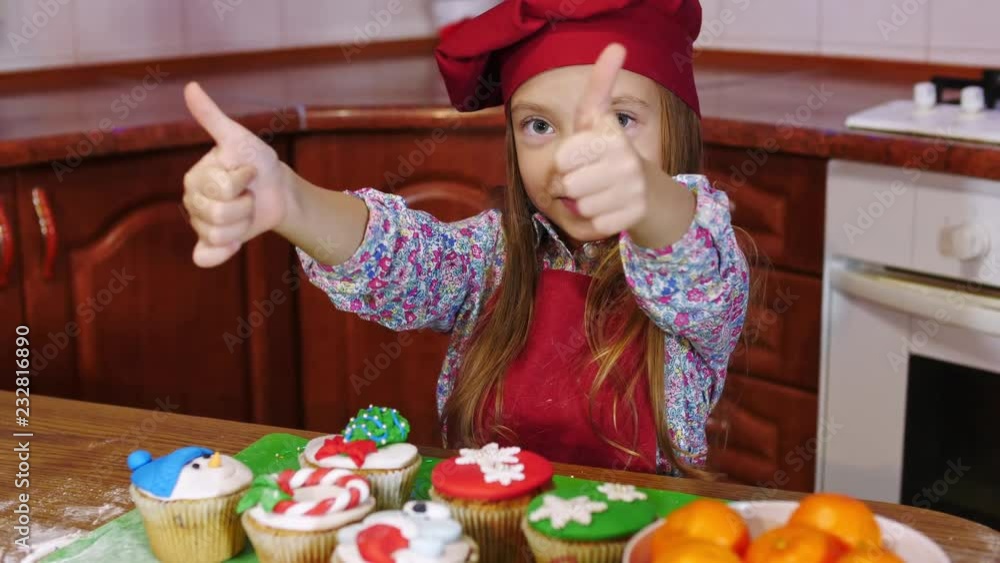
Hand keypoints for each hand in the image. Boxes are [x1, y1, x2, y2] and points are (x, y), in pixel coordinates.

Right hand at [182, 82, 292, 266]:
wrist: (277, 191)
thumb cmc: (259, 162)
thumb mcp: (239, 139)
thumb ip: (212, 117)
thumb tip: (190, 86)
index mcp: (193, 179)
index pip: (220, 188)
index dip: (242, 181)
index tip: (247, 172)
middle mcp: (192, 202)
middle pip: (219, 215)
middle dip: (245, 204)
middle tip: (249, 194)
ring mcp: (200, 224)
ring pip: (220, 235)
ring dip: (244, 223)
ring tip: (247, 209)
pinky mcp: (211, 244)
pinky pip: (205, 257)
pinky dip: (220, 253)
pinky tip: (235, 242)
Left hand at [553, 43, 650, 236]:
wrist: (647, 190)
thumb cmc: (608, 150)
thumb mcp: (598, 117)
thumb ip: (600, 84)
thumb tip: (616, 46)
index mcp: (611, 136)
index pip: (561, 158)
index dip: (562, 161)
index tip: (579, 156)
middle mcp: (625, 160)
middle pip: (567, 185)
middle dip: (569, 186)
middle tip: (586, 179)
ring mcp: (632, 189)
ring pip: (579, 206)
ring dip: (581, 204)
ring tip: (597, 193)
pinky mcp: (633, 214)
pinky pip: (594, 224)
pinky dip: (595, 221)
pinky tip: (608, 208)